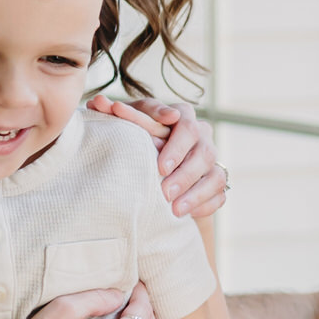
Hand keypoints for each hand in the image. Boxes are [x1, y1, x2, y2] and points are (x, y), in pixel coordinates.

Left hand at [86, 96, 227, 218]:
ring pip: (215, 174)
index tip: (160, 167)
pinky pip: (219, 194)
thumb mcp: (129, 125)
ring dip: (195, 193)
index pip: (186, 124)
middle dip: (184, 174)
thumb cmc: (137, 139)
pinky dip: (204, 205)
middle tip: (164, 191)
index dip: (175, 147)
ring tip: (174, 209)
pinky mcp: (217, 182)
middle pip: (204, 151)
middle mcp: (202, 135)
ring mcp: (213, 159)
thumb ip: (115, 114)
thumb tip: (99, 103)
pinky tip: (187, 215)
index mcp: (183, 116)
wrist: (152, 168)